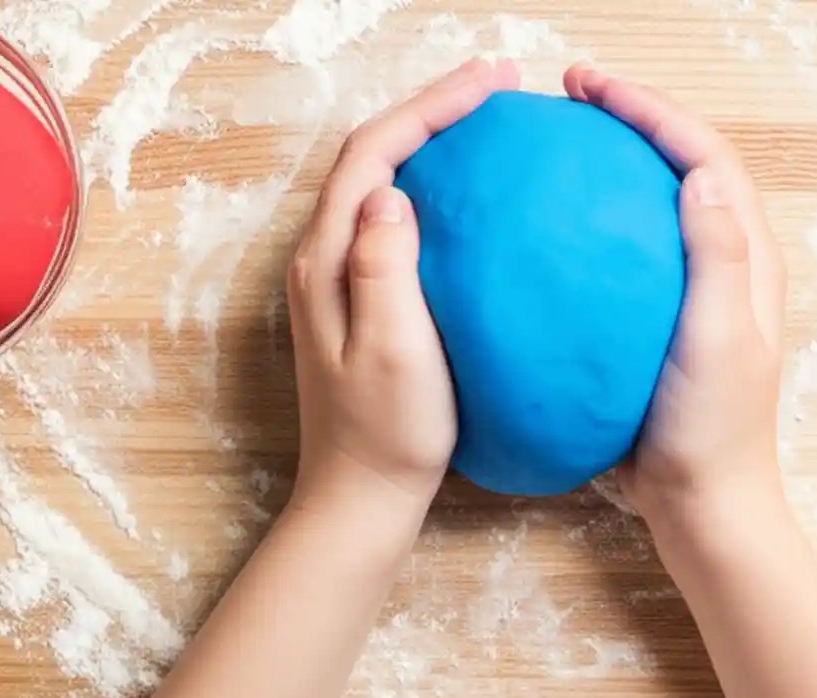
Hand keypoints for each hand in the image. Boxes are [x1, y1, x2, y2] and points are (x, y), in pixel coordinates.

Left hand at [288, 58, 520, 511]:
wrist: (361, 495)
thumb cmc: (387, 433)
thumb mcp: (393, 352)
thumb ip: (385, 269)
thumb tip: (395, 192)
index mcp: (329, 261)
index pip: (374, 154)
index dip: (429, 108)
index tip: (491, 83)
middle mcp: (322, 258)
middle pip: (370, 154)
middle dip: (430, 109)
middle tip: (495, 84)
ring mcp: (336, 277)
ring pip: (377, 180)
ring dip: (426, 139)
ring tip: (482, 120)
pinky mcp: (357, 296)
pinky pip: (389, 216)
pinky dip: (428, 183)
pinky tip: (467, 193)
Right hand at [564, 65, 786, 520]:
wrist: (698, 504)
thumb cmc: (712, 430)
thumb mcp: (719, 341)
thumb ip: (715, 259)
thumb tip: (697, 174)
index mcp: (746, 259)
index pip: (705, 156)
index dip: (654, 110)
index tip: (592, 87)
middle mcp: (722, 263)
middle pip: (682, 163)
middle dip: (633, 117)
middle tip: (571, 93)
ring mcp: (686, 290)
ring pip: (651, 201)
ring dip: (614, 158)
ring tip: (559, 137)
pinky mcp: (652, 318)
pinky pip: (621, 249)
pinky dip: (591, 218)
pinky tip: (545, 226)